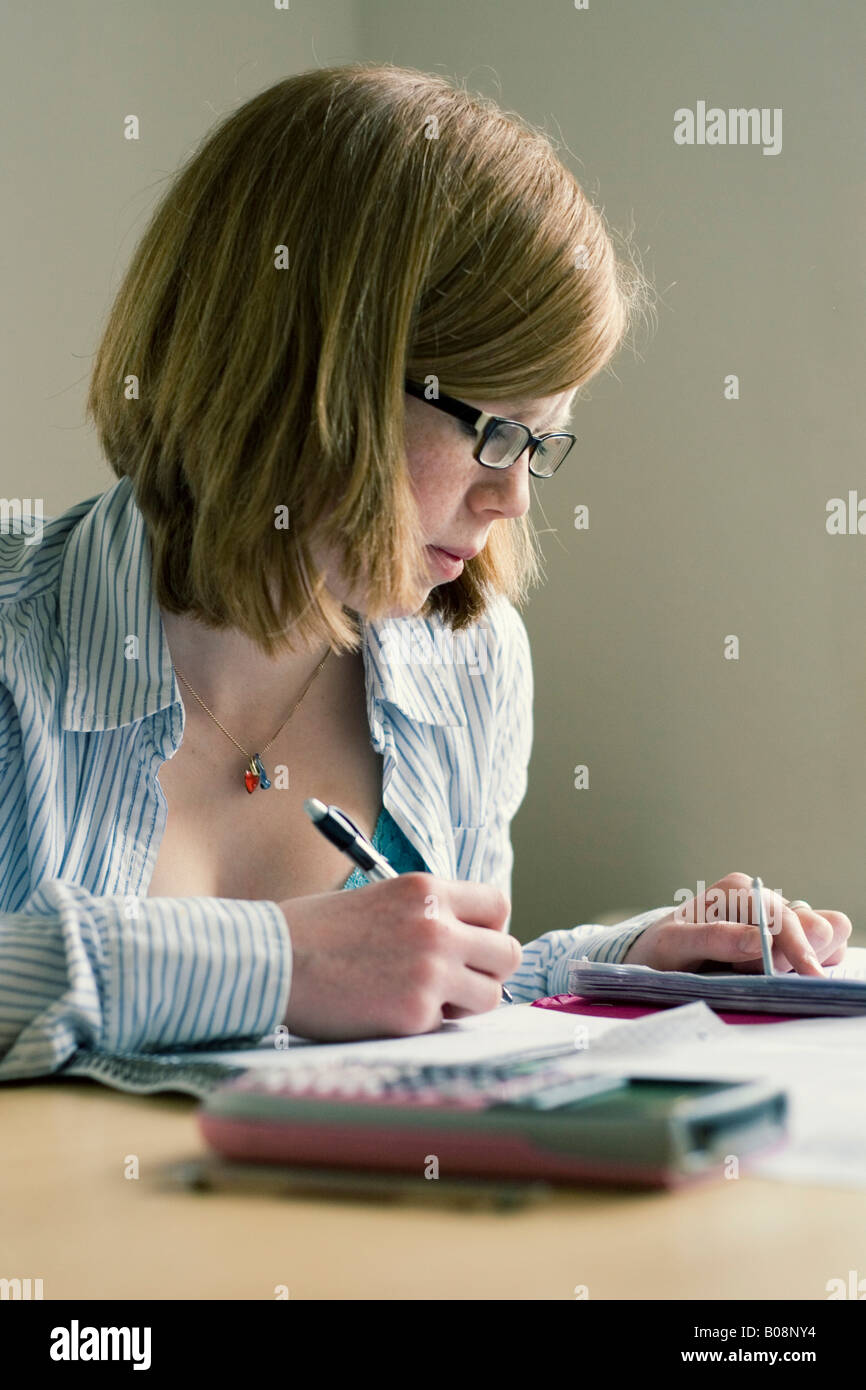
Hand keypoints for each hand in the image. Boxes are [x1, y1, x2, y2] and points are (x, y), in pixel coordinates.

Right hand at [278, 872, 521, 1039]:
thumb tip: (465, 939)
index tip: (471, 944)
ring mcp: (430, 972)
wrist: (271, 960)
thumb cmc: (314, 931)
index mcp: (427, 890)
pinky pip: (445, 1024)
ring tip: (421, 997)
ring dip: (463, 1002)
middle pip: (508, 954)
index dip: (488, 929)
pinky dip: (423, 1023)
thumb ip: (426, 914)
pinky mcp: (415, 1014)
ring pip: (489, 995)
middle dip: (488, 970)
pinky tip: (386, 1010)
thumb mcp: (379, 899)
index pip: (497, 906)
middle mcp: (438, 927)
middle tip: (457, 979)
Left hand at [622, 872, 851, 974]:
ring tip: (752, 971)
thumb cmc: (663, 948)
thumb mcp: (674, 944)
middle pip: (811, 927)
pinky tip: (774, 974)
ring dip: (795, 963)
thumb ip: (714, 939)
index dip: (795, 947)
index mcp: (738, 890)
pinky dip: (804, 966)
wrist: (657, 957)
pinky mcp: (786, 940)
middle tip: (755, 973)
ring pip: (821, 939)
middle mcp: (762, 899)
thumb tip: (761, 939)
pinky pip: (821, 950)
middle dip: (791, 958)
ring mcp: (776, 920)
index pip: (784, 916)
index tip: (805, 976)